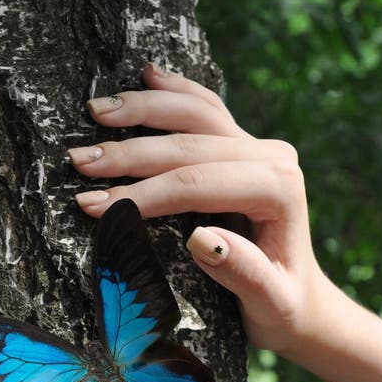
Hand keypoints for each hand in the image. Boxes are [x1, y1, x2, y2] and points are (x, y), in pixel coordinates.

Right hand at [68, 63, 330, 354]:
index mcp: (279, 190)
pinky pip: (206, 109)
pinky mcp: (244, 149)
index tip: (98, 206)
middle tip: (80, 163)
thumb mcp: (271, 304)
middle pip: (190, 144)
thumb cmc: (283, 307)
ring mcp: (257, 148)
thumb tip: (200, 238)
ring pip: (195, 114)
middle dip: (129, 154)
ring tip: (96, 112)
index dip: (145, 193)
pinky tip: (147, 75)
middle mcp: (272, 158)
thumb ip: (242, 272)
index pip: (198, 183)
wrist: (301, 301)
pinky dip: (175, 92)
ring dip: (142, 110)